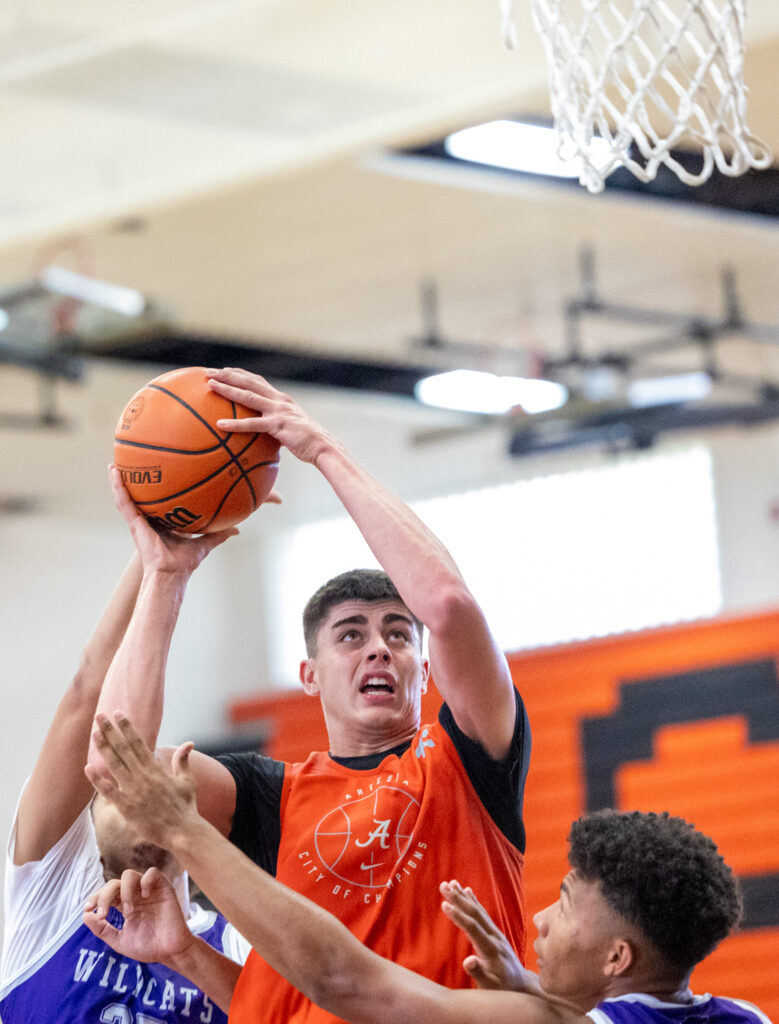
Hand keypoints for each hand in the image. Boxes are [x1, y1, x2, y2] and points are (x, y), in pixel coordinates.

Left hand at [84, 867, 193, 965]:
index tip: (87, 909)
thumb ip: (103, 930)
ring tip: (128, 911)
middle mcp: (135, 895)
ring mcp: (149, 890)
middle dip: (104, 896)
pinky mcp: (164, 888)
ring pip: (130, 875)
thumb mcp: (120, 941)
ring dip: (124, 891)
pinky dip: (145, 881)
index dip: (95, 898)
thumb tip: (85, 916)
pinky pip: (153, 873)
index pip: (107, 893)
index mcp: (125, 905)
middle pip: (114, 883)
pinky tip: (144, 897)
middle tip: (103, 915)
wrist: (169, 953)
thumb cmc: (148, 947)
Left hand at [85, 712, 198, 849]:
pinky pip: (109, 791)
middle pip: (124, 749)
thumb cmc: (185, 807)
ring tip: (94, 733)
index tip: (118, 713)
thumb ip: (183, 761)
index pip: (138, 742)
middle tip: (100, 716)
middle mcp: (143, 776)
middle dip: (111, 731)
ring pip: (115, 765)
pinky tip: (88, 769)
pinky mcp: (127, 808)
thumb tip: (188, 744)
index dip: (127, 727)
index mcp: (156, 769)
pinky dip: (98, 780)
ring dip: (104, 748)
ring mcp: (134, 791)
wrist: (183, 831)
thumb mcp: (187, 780)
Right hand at [110, 465, 239, 574]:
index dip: (155, 491)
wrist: (172, 572)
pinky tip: (114, 473)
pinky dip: (118, 487)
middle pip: (139, 498)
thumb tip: (236, 529)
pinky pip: (124, 503)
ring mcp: (139, 522)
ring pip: (127, 498)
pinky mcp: (134, 523)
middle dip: (134, 482)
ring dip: (119, 482)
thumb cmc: (185, 562)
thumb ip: (219, 534)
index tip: (156, 474)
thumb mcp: (205, 543)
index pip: (157, 503)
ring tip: (114, 465)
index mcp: (162, 523)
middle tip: (131, 464)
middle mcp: (149, 521)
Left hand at [205, 368, 337, 465]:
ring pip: (248, 396)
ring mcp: (278, 411)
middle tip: (208, 372)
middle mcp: (279, 400)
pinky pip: (252, 424)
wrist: (323, 447)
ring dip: (227, 389)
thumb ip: (276, 425)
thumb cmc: (307, 442)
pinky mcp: (278, 425)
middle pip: (249, 382)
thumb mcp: (290, 428)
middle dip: (227, 374)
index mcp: (281, 399)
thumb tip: (262, 434)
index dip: (240, 374)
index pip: (257, 381)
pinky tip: (219, 425)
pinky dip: (235, 424)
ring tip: (210, 385)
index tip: (224, 370)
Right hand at [440, 880, 530, 991]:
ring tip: (452, 883)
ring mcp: (495, 933)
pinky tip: (468, 892)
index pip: (473, 928)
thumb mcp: (490, 986)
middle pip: (475, 914)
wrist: (521, 986)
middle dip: (458, 899)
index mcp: (491, 948)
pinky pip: (483, 913)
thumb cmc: (502, 989)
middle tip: (443, 885)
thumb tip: (467, 961)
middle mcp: (494, 936)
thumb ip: (479, 973)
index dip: (458, 916)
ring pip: (478, 910)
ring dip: (464, 896)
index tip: (444, 904)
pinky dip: (474, 901)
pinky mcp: (495, 933)